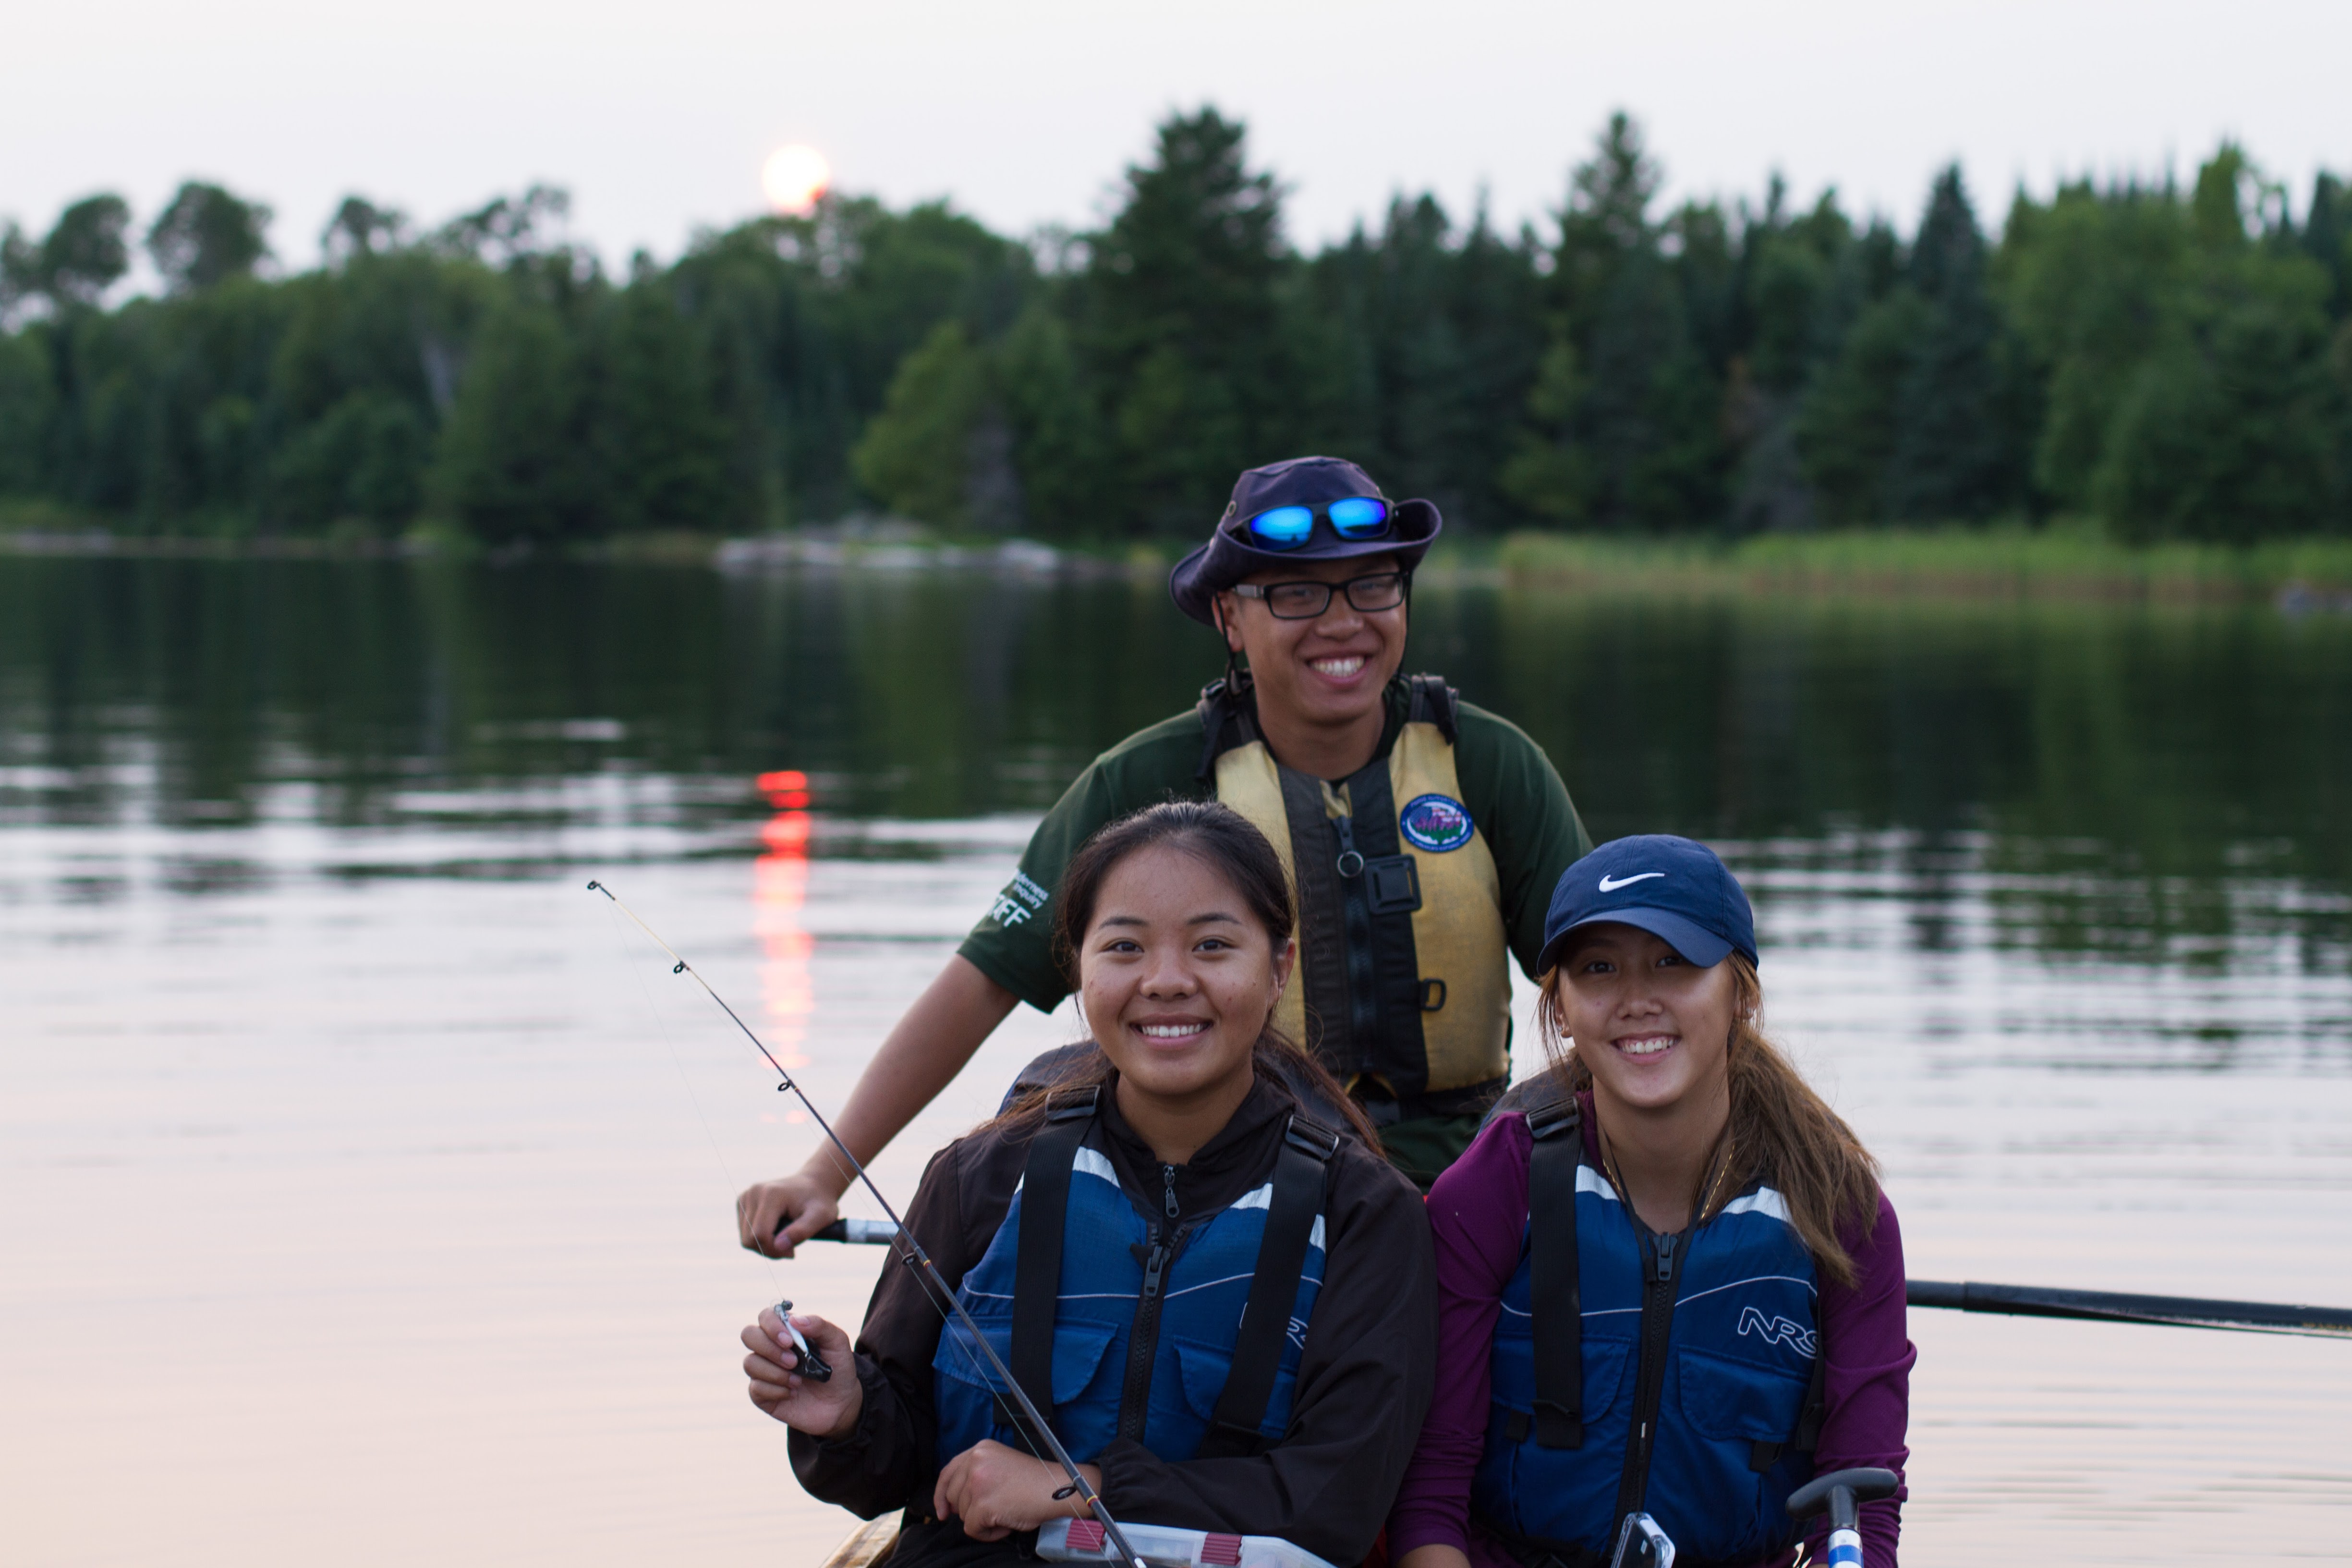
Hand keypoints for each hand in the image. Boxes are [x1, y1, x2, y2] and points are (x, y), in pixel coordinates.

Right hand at [737, 1169, 843, 1257]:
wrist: (813, 1185)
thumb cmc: (819, 1202)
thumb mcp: (821, 1216)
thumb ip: (802, 1231)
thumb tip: (779, 1246)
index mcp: (771, 1193)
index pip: (760, 1234)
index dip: (774, 1251)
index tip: (792, 1253)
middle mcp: (754, 1192)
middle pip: (749, 1239)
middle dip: (769, 1250)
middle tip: (790, 1249)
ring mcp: (746, 1197)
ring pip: (745, 1239)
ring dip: (764, 1246)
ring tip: (785, 1239)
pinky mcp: (743, 1203)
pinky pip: (745, 1233)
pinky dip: (759, 1240)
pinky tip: (776, 1232)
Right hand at [742, 1307, 860, 1439]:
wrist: (841, 1403)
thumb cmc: (837, 1368)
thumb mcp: (837, 1343)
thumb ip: (819, 1325)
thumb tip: (794, 1320)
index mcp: (787, 1331)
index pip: (766, 1316)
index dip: (772, 1326)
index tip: (790, 1341)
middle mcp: (771, 1348)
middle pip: (749, 1335)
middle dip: (769, 1348)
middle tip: (793, 1362)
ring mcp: (764, 1371)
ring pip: (750, 1363)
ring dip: (775, 1372)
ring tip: (798, 1381)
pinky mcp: (762, 1394)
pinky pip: (755, 1388)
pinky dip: (775, 1391)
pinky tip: (791, 1393)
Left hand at [933, 1439, 1099, 1540]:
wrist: (1057, 1489)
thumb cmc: (1034, 1482)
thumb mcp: (1000, 1464)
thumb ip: (977, 1473)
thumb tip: (954, 1500)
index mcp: (980, 1449)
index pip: (948, 1472)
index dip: (942, 1494)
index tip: (943, 1510)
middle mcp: (975, 1461)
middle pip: (953, 1495)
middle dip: (968, 1509)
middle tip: (992, 1511)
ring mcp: (977, 1482)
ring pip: (963, 1515)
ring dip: (982, 1521)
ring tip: (1006, 1512)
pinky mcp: (982, 1504)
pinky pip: (973, 1529)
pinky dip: (989, 1533)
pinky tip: (1006, 1523)